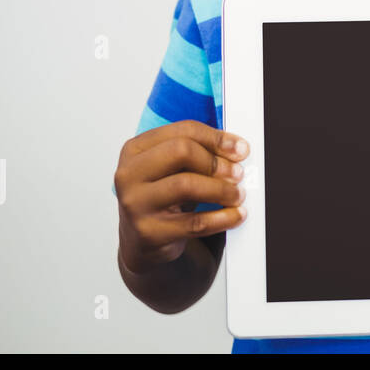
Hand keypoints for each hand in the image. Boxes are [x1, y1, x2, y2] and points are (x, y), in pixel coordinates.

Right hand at [114, 120, 250, 274]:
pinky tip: (235, 215)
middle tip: (238, 173)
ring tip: (238, 195)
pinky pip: (194, 222)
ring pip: (186, 185)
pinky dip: (222, 218)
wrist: (139, 239)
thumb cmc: (161, 196)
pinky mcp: (148, 231)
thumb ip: (197, 153)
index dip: (217, 138)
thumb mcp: (170, 169)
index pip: (183, 130)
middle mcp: (129, 174)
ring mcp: (135, 203)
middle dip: (216, 162)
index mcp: (136, 149)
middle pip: (181, 152)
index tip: (240, 149)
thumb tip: (237, 150)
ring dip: (222, 189)